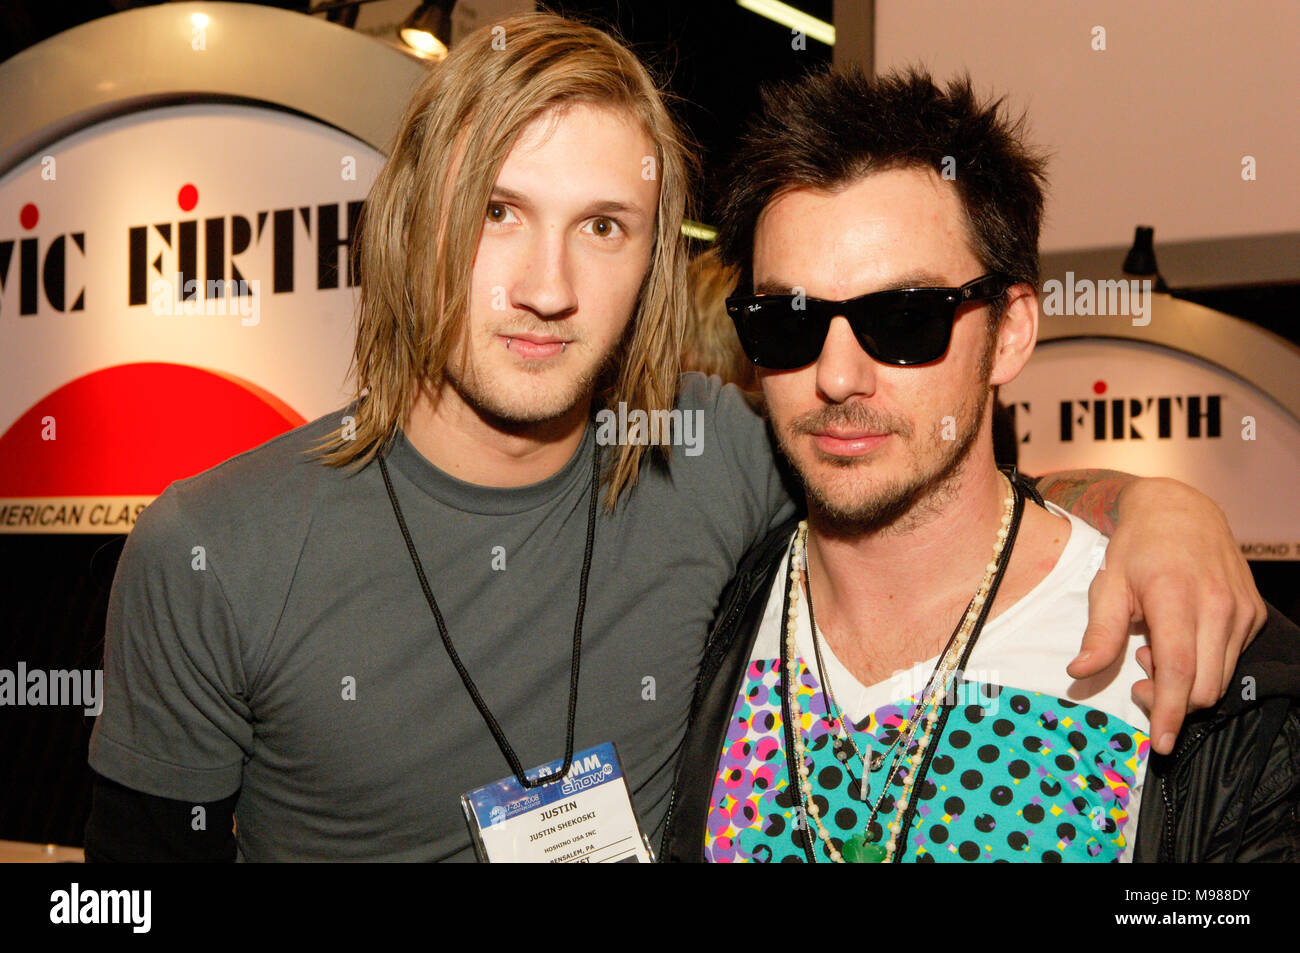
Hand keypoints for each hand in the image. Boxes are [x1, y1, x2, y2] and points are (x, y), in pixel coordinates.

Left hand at [1066, 477, 1266, 754]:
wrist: (1180, 509)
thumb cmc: (1136, 547)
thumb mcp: (1107, 585)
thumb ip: (1098, 634)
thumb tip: (1079, 673)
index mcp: (1176, 598)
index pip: (1179, 671)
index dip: (1170, 711)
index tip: (1162, 743)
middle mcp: (1217, 606)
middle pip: (1204, 685)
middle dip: (1172, 700)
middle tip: (1141, 676)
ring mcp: (1241, 610)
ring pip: (1221, 677)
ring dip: (1188, 682)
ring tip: (1156, 650)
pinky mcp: (1253, 613)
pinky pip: (1232, 659)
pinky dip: (1205, 665)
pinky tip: (1180, 640)